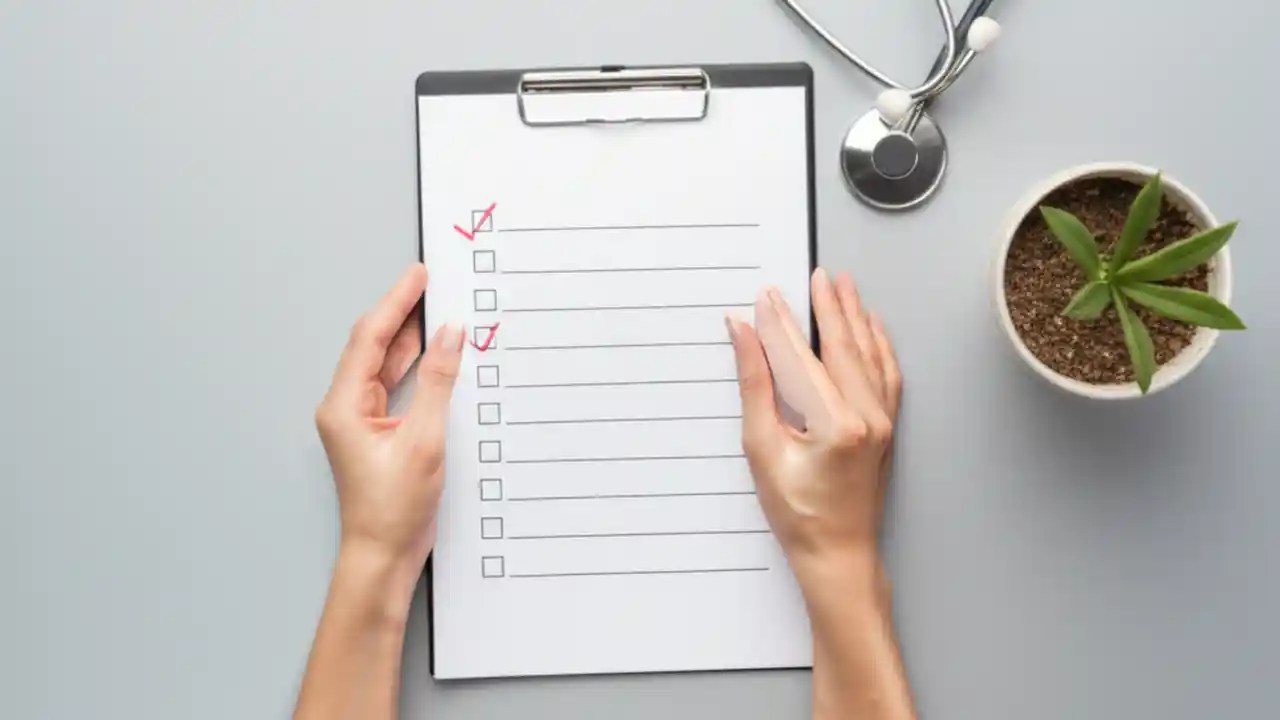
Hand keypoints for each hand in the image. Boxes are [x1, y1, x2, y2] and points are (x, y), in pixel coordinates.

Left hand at [314, 263, 463, 575]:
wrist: (382, 556)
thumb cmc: (393, 509)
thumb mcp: (424, 440)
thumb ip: (439, 382)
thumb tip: (450, 336)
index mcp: (344, 405)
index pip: (370, 338)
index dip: (396, 301)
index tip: (418, 275)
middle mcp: (345, 407)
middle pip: (373, 345)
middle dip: (401, 312)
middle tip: (429, 281)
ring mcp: (358, 420)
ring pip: (383, 364)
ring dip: (409, 337)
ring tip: (434, 306)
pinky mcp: (374, 432)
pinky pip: (392, 386)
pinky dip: (412, 365)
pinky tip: (431, 352)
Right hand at [726, 268, 901, 577]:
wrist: (838, 554)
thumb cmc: (798, 514)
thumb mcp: (762, 450)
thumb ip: (754, 387)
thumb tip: (744, 337)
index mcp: (836, 424)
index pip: (800, 358)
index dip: (779, 325)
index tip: (765, 297)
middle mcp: (868, 417)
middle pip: (844, 347)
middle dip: (827, 307)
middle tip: (814, 275)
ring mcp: (883, 421)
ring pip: (870, 355)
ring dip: (855, 317)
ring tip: (844, 286)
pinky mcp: (888, 426)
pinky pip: (887, 373)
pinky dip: (878, 344)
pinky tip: (871, 326)